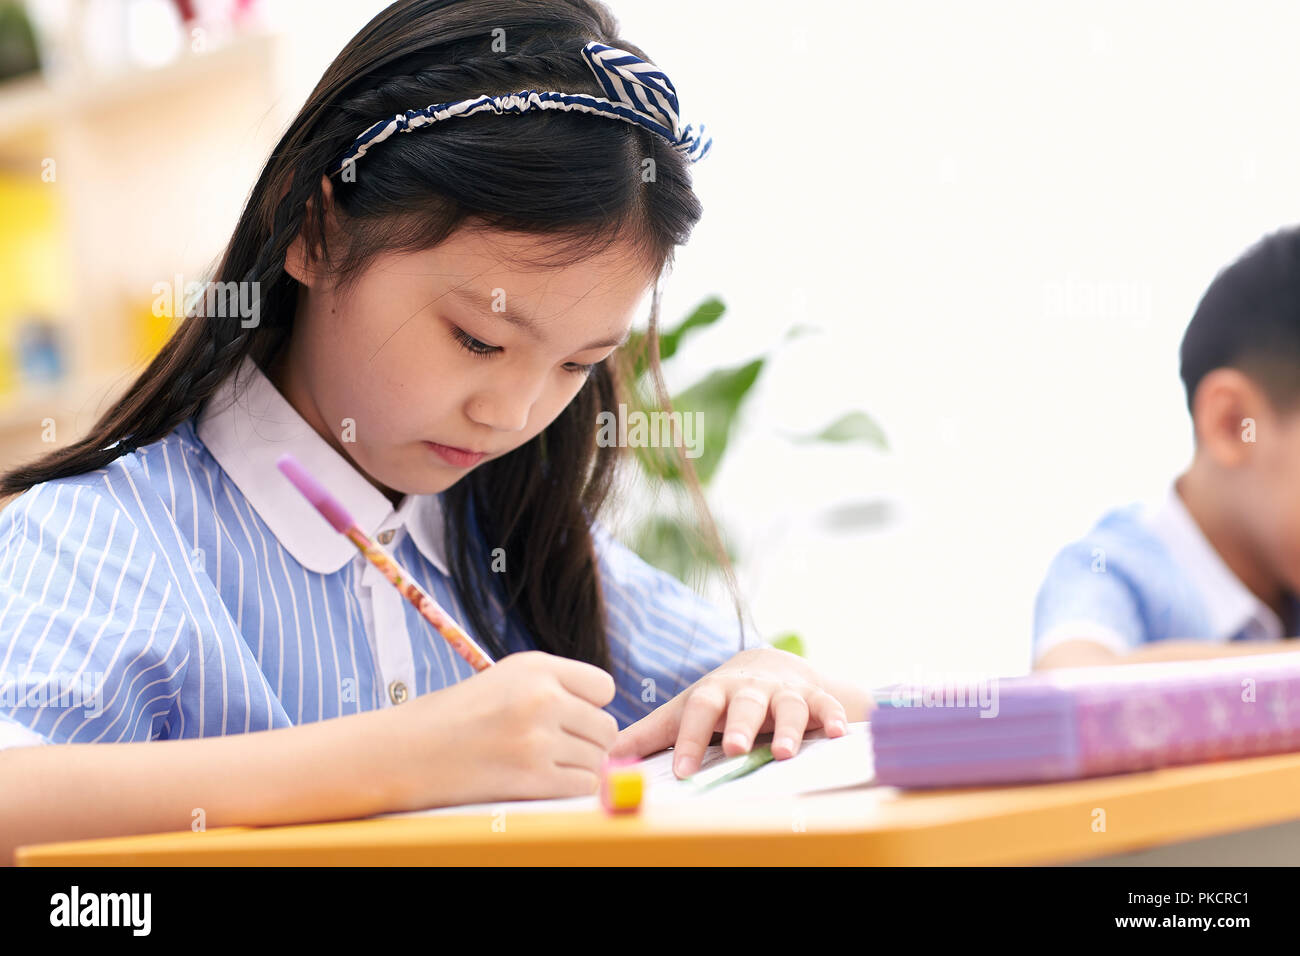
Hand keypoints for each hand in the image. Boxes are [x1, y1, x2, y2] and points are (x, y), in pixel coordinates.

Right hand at [384, 650, 618, 810]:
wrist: (406, 751)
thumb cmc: (456, 716)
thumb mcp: (505, 679)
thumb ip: (555, 688)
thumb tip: (605, 720)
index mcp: (537, 667)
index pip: (604, 687)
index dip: (590, 706)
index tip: (568, 717)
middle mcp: (542, 697)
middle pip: (607, 726)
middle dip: (588, 741)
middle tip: (557, 748)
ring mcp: (538, 739)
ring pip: (598, 759)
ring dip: (580, 767)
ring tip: (545, 764)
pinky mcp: (531, 778)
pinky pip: (584, 785)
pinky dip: (571, 789)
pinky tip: (545, 782)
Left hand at [609, 647, 849, 777]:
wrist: (768, 665)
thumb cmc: (718, 699)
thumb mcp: (684, 710)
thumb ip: (648, 734)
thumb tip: (604, 755)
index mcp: (713, 693)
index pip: (698, 711)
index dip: (691, 739)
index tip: (685, 771)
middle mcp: (749, 689)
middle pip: (745, 704)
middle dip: (741, 726)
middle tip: (735, 749)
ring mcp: (784, 692)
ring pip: (788, 706)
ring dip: (788, 728)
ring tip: (786, 752)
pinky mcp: (815, 697)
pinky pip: (827, 706)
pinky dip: (834, 717)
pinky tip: (839, 734)